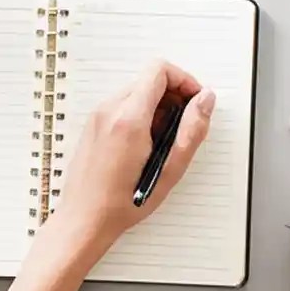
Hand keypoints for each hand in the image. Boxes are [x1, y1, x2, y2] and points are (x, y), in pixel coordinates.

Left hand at [45, 60, 215, 257]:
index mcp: (129, 118)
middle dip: (173, 95)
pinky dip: (141, 113)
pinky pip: (123, 104)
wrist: (84, 220)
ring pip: (137, 91)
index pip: (159, 70)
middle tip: (182, 125)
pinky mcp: (93, 124)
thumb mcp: (170, 170)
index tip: (194, 99)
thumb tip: (205, 100)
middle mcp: (109, 111)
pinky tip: (146, 144)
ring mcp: (98, 116)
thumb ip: (192, 130)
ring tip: (163, 140)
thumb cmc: (123, 203)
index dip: (184, 80)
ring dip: (158, 106)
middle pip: (149, 79)